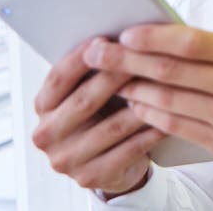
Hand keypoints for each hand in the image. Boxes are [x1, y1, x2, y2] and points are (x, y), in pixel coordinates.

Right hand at [32, 42, 165, 195]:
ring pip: (111, 127)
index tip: (103, 39)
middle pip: (84, 100)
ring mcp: (67, 160)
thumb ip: (95, 69)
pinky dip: (151, 132)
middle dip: (115, 76)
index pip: (58, 78)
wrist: (110, 164)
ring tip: (164, 85)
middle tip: (142, 57)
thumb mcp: (91, 91)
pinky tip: (169, 117)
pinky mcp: (90, 177)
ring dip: (141, 104)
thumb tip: (119, 36)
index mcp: (43, 107)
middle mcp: (47, 135)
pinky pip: (128, 150)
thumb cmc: (103, 114)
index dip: (80, 58)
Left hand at [82, 23, 212, 197]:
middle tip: (96, 52)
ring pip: (169, 101)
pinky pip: (178, 127)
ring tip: (108, 79)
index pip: (194, 42)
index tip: (126, 32)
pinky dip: (152, 115)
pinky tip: (136, 105)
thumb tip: (190, 31)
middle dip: (127, 60)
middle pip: (173, 70)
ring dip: (134, 89)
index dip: (154, 37)